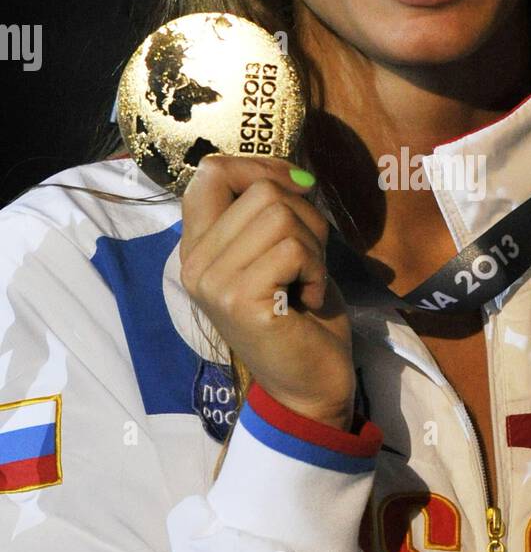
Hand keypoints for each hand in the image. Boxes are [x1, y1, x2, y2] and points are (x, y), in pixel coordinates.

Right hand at [179, 156, 354, 428]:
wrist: (309, 385)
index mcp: (198, 246)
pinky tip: (306, 300)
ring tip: (306, 280)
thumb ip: (272, 211)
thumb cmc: (300, 315)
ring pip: (279, 214)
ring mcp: (212, 281)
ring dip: (312, 245)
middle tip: (307, 260)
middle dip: (304, 215)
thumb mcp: (280, 250)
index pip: (210, 172)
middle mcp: (194, 261)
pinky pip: (292, 248)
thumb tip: (297, 173)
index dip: (261, 166)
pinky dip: (315, 269)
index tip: (298, 189)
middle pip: (259, 188)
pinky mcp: (239, 299)